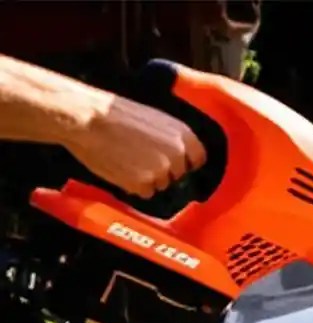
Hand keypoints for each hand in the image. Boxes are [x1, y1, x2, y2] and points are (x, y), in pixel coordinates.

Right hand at [62, 92, 207, 198]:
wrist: (87, 119)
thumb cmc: (115, 114)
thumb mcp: (154, 118)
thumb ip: (172, 137)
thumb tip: (180, 153)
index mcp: (184, 134)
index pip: (198, 159)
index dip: (186, 163)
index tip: (175, 164)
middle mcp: (178, 154)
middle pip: (178, 174)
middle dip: (164, 172)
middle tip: (140, 159)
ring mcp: (161, 171)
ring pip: (161, 185)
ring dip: (147, 179)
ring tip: (126, 161)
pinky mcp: (143, 184)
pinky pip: (144, 193)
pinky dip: (133, 186)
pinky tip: (120, 170)